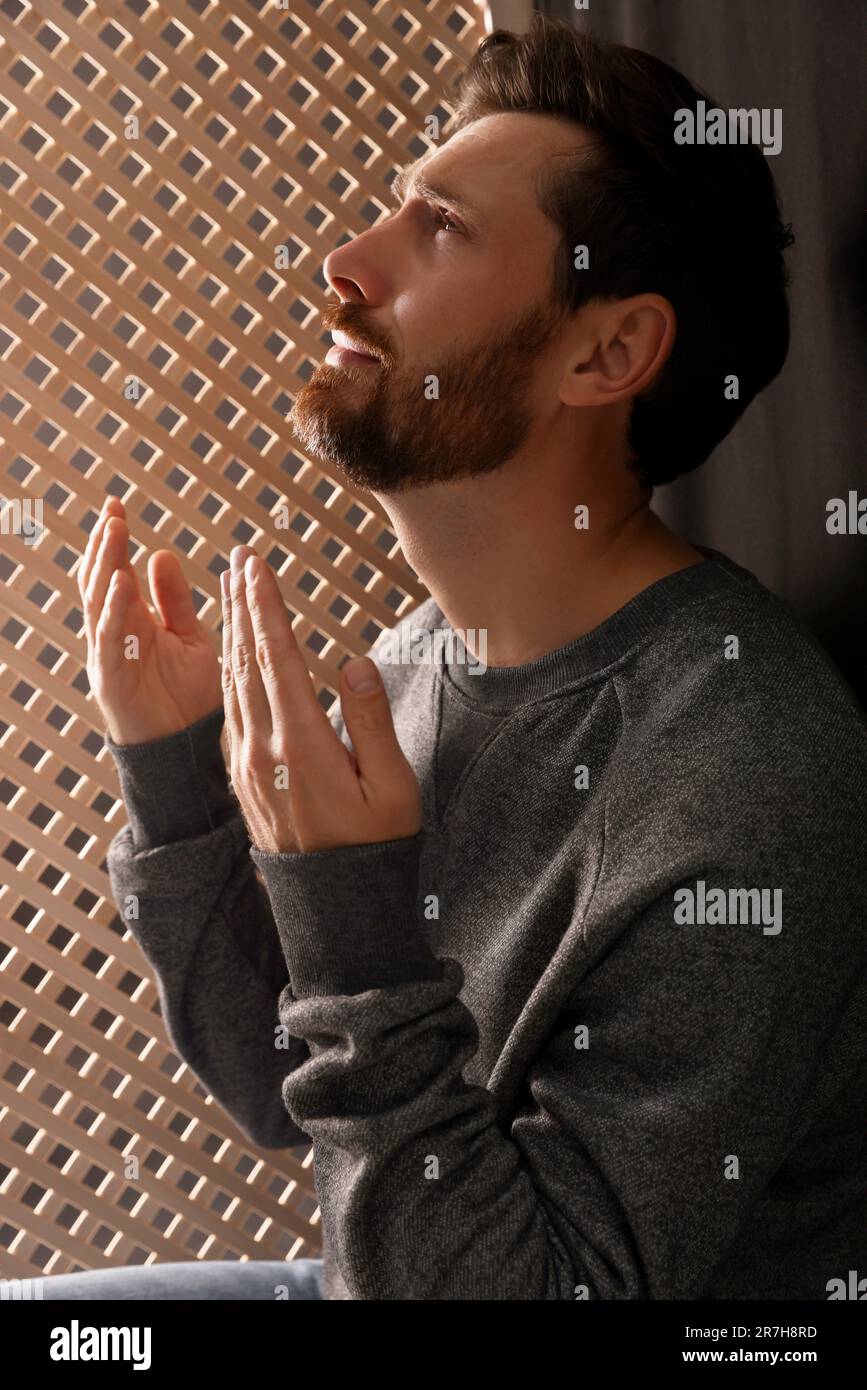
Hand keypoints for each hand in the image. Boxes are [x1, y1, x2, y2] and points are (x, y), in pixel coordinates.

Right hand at [79, 497, 222, 745]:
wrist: (186, 749)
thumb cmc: (186, 697)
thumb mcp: (189, 638)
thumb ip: (174, 600)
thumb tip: (160, 553)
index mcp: (132, 621)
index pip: (115, 571)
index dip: (114, 540)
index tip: (116, 506)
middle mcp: (115, 633)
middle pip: (101, 580)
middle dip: (105, 545)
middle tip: (112, 510)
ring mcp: (108, 655)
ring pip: (99, 602)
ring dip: (106, 565)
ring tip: (115, 531)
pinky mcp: (111, 679)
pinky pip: (110, 639)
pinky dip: (114, 610)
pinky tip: (122, 583)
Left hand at [222, 545, 420, 853]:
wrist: (333, 905)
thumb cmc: (374, 844)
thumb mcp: (390, 786)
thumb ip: (370, 722)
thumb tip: (352, 661)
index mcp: (302, 744)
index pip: (278, 659)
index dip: (266, 608)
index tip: (258, 566)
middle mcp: (265, 748)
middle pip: (247, 661)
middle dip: (243, 606)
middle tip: (240, 560)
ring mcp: (249, 764)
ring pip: (233, 684)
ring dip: (232, 633)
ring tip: (233, 591)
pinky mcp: (245, 777)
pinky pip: (230, 711)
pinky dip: (230, 671)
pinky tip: (233, 653)